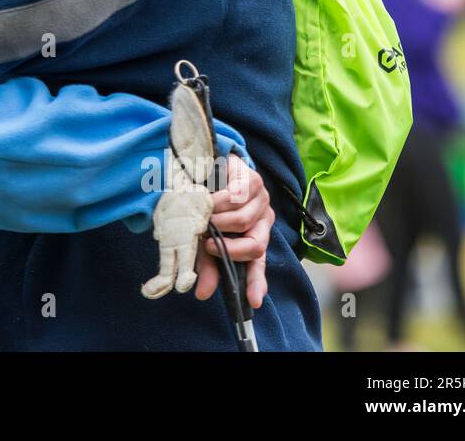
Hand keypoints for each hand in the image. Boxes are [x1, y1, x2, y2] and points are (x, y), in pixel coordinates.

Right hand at [192, 154, 272, 308]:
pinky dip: (220, 202)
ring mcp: (261, 199)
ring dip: (219, 222)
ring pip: (244, 221)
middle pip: (256, 245)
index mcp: (254, 234)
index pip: (258, 262)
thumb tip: (201, 293)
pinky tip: (208, 200)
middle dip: (230, 249)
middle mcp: (263, 219)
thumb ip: (207, 262)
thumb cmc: (204, 201)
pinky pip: (238, 197)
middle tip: (209, 245)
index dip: (256, 281)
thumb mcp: (204, 234)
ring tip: (204, 217)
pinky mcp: (253, 179)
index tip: (252, 300)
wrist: (205, 164)